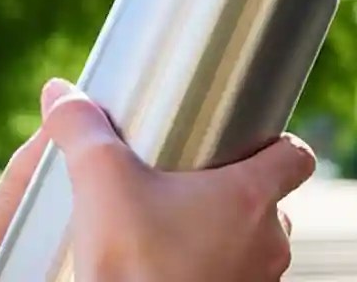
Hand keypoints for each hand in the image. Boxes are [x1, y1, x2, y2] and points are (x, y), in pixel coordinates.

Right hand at [42, 78, 312, 281]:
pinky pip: (235, 280)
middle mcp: (268, 242)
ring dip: (222, 237)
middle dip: (234, 193)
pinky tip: (171, 268)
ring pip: (253, 246)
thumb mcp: (100, 183)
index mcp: (250, 197)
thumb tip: (59, 93)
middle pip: (271, 202)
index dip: (276, 143)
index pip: (297, 156)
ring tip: (175, 230)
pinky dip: (212, 271)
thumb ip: (82, 130)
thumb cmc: (132, 267)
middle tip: (190, 184)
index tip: (245, 140)